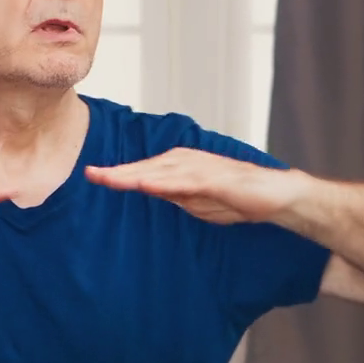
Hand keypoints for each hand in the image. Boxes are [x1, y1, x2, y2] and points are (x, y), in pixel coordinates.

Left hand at [84, 148, 308, 224]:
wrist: (274, 196)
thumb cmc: (236, 198)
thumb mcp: (196, 201)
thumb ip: (173, 195)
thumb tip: (150, 191)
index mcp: (180, 166)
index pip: (142, 171)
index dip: (118, 174)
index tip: (92, 175)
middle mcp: (187, 161)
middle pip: (145, 168)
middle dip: (117, 172)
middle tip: (89, 174)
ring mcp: (201, 168)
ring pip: (159, 172)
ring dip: (133, 175)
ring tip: (108, 178)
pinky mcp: (215, 178)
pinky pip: (184, 181)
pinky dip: (164, 183)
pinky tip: (145, 185)